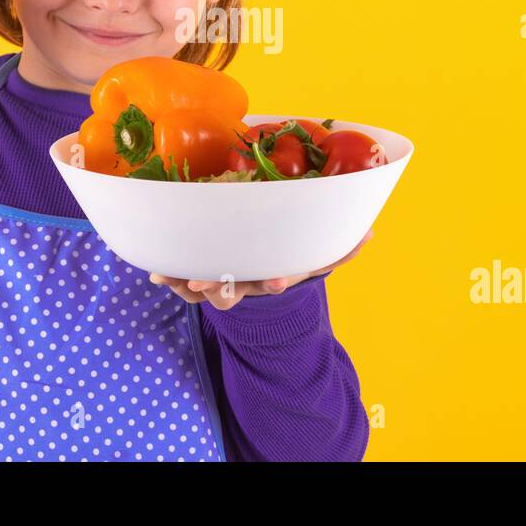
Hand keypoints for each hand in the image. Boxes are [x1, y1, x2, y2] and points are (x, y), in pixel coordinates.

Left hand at [149, 227, 373, 310]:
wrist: (261, 277)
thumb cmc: (288, 257)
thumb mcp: (316, 256)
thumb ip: (343, 248)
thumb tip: (370, 234)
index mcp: (275, 277)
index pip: (277, 281)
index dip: (276, 282)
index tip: (275, 281)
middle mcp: (248, 285)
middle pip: (234, 292)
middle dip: (219, 289)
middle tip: (204, 282)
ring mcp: (224, 284)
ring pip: (202, 290)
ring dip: (185, 284)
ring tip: (167, 277)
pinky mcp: (200, 278)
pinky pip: (182, 280)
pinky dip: (168, 276)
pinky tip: (155, 271)